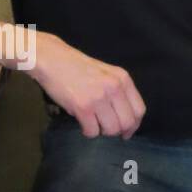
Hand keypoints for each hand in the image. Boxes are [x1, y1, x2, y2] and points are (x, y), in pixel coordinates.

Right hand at [28, 31, 145, 137]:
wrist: (52, 59)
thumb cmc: (77, 67)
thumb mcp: (106, 73)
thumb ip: (118, 91)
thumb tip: (124, 117)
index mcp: (123, 79)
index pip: (139, 110)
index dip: (134, 125)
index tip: (127, 131)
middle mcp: (114, 88)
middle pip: (127, 123)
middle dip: (118, 131)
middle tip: (107, 130)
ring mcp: (99, 97)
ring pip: (111, 129)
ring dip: (102, 131)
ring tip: (92, 123)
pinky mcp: (83, 107)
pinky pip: (92, 131)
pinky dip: (88, 132)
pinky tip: (82, 123)